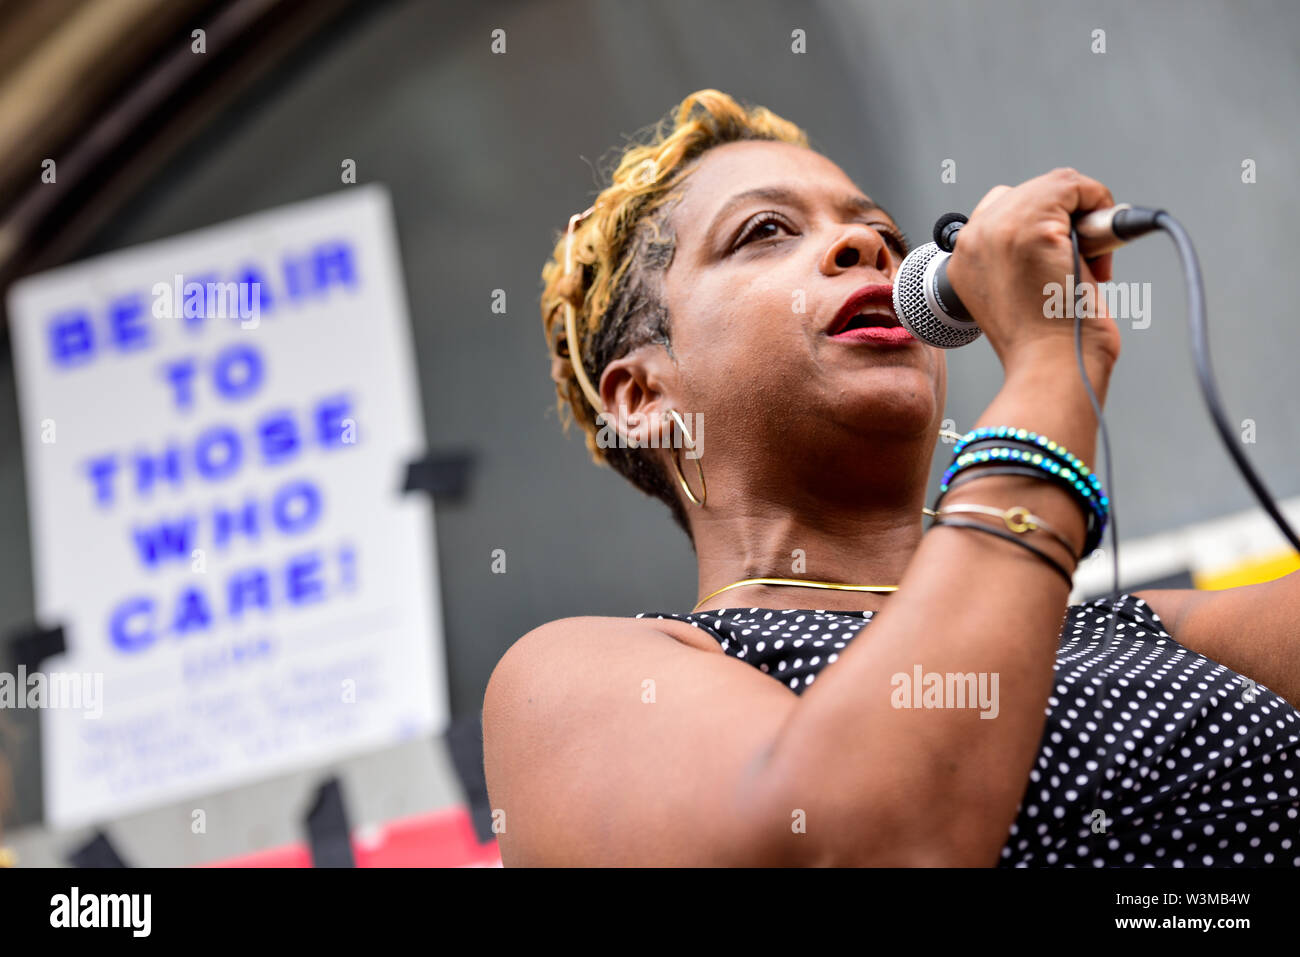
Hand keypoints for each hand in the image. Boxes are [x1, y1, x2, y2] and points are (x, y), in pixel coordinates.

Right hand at [945, 168, 1122, 380]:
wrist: (1051, 370)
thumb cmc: (1044, 344)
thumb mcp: (1018, 292)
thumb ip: (1020, 256)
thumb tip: (1065, 226)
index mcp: (962, 260)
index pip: (1001, 209)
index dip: (1041, 225)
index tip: (1058, 260)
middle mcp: (972, 241)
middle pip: (1028, 192)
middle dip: (1065, 218)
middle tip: (1079, 263)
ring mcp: (998, 231)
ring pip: (1054, 185)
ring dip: (1085, 211)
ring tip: (1088, 261)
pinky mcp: (1032, 229)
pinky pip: (1073, 186)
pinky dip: (1098, 203)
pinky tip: (1098, 248)